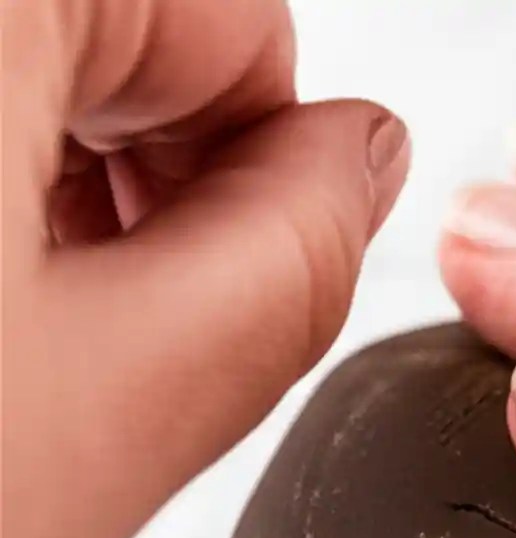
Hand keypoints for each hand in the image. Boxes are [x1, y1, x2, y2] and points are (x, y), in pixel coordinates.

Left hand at [1, 0, 408, 537]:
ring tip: (12, 335)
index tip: (222, 270)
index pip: (240, 18)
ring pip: (27, 57)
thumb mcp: (113, 405)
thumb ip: (297, 255)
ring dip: (53, 185)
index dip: (268, 167)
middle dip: (157, 176)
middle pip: (128, 29)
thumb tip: (363, 159)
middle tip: (100, 329)